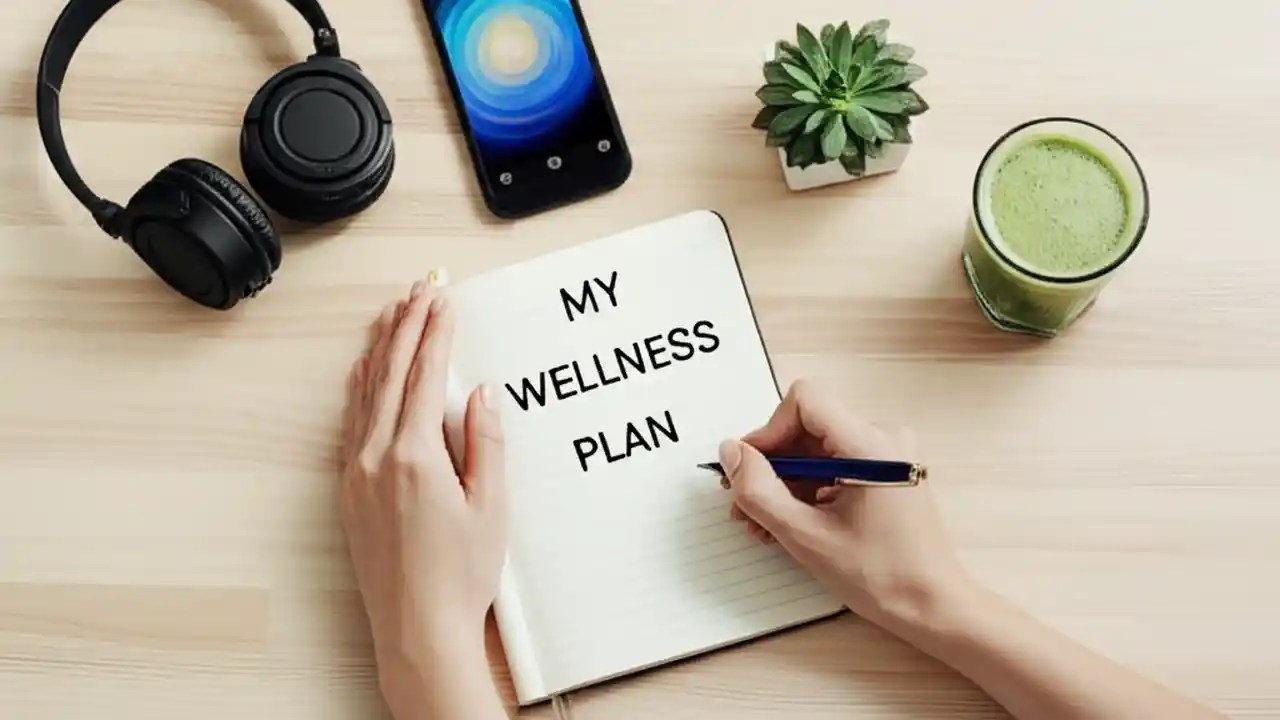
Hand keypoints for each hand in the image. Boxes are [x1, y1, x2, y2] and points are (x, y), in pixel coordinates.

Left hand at [340, 279, 507, 718]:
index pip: (426, 375)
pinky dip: (361, 385)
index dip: (436, 332)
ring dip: (382, 347)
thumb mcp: (490, 506)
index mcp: (416, 457)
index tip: (443, 299)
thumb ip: (486, 443)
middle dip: (408, 325)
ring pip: (366, 391)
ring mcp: (357, 472)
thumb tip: (482, 394)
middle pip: (392, 373)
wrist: (417, 628)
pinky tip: (365, 369)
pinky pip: (352, 420)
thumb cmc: (459, 577)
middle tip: (421, 289)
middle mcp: (377, 457)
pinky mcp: (349, 490)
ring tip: (393, 312)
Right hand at [720, 380, 967, 627]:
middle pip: (808, 426)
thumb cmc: (881, 576)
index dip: (769, 430)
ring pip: (818, 448)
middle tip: (744, 504)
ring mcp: (888, 454)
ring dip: (785, 481)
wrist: (931, 606)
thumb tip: (730, 452)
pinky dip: (808, 488)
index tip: (750, 468)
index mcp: (871, 445)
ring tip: (762, 522)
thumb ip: (759, 490)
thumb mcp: (805, 535)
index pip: (805, 400)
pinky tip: (789, 521)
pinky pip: (835, 463)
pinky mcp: (887, 471)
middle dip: (771, 464)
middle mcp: (884, 438)